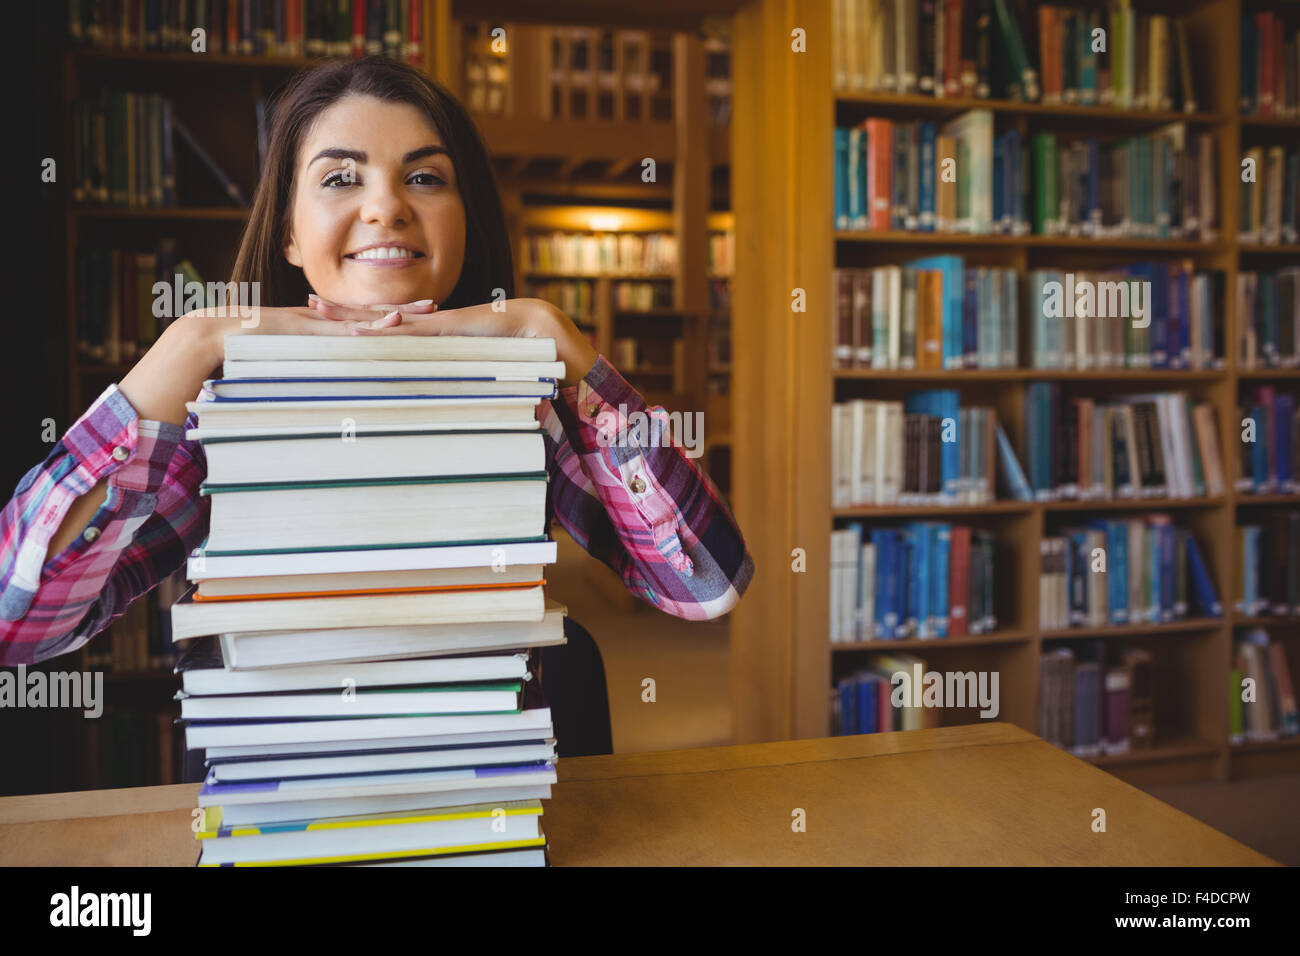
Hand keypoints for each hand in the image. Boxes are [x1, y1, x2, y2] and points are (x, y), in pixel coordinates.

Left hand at [311, 296, 598, 386]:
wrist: (547, 334)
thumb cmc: (517, 356)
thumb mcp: (479, 373)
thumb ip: (460, 385)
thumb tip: (447, 414)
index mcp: (433, 336)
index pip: (387, 329)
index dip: (358, 324)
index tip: (327, 324)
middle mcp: (432, 325)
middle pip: (378, 318)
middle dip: (343, 314)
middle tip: (307, 306)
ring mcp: (441, 324)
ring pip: (390, 320)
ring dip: (356, 318)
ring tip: (321, 314)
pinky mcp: (455, 328)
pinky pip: (418, 331)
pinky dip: (393, 331)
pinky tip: (366, 332)